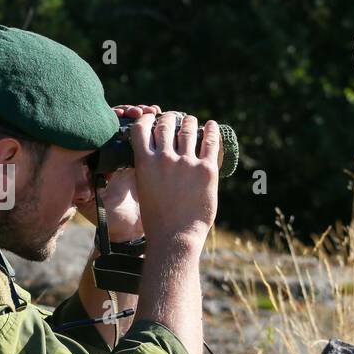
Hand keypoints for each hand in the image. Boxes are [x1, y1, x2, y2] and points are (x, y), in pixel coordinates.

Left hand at [75, 104, 158, 239]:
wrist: (132, 231)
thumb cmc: (110, 219)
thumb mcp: (93, 207)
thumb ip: (85, 194)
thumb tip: (81, 183)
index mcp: (98, 161)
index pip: (100, 131)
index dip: (108, 119)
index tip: (118, 115)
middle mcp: (113, 155)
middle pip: (118, 124)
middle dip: (129, 113)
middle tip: (138, 111)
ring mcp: (131, 156)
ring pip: (138, 128)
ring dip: (145, 117)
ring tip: (153, 111)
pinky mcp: (148, 161)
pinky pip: (153, 139)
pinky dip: (158, 128)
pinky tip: (163, 120)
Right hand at [131, 111, 219, 248]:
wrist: (175, 236)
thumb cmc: (157, 218)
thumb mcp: (144, 188)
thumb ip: (147, 169)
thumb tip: (152, 154)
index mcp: (144, 162)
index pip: (141, 128)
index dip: (147, 119)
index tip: (152, 117)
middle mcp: (164, 159)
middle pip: (166, 124)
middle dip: (169, 118)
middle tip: (174, 118)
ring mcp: (186, 163)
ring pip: (188, 130)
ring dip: (190, 122)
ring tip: (192, 121)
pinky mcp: (206, 170)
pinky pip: (210, 143)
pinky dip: (211, 131)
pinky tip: (212, 126)